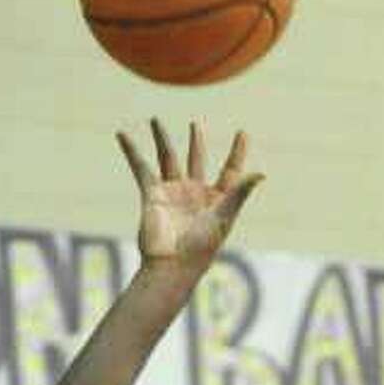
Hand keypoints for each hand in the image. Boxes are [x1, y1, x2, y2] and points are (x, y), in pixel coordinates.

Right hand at [119, 119, 261, 272]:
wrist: (171, 265)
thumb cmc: (201, 247)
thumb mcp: (224, 216)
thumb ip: (240, 192)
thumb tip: (261, 174)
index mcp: (217, 199)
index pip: (230, 171)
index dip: (237, 152)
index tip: (243, 133)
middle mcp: (195, 194)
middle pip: (196, 160)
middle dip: (196, 142)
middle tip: (196, 125)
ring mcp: (173, 193)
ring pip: (167, 158)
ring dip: (162, 138)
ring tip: (155, 119)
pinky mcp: (152, 194)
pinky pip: (140, 167)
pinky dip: (131, 151)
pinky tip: (122, 135)